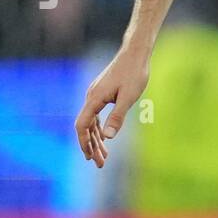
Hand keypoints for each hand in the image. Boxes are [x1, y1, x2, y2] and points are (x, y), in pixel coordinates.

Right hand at [75, 48, 149, 168]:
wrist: (135, 53)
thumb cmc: (134, 73)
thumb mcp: (129, 98)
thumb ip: (117, 117)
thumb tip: (108, 137)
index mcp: (94, 98)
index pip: (82, 125)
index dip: (84, 142)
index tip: (90, 157)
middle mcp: (91, 96)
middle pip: (86, 126)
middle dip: (91, 146)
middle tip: (100, 164)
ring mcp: (95, 94)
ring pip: (91, 121)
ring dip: (96, 139)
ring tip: (104, 156)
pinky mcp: (101, 92)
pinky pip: (96, 114)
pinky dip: (99, 128)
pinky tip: (104, 138)